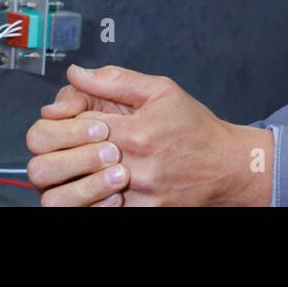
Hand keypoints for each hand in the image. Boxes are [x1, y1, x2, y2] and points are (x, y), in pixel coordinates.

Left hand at [27, 64, 274, 206]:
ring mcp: (137, 196)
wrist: (228, 167)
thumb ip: (115, 80)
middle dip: (59, 150)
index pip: (75, 125)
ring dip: (70, 179)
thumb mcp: (161, 91)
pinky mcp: (143, 213)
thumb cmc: (195, 127)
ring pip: (75, 194)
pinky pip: (101, 209)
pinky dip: (92, 198)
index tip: (71, 116)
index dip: (65, 119)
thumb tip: (76, 72)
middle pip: (66, 162)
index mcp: (134, 131)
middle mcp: (133, 167)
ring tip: (80, 167)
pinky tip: (98, 184)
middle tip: (69, 144)